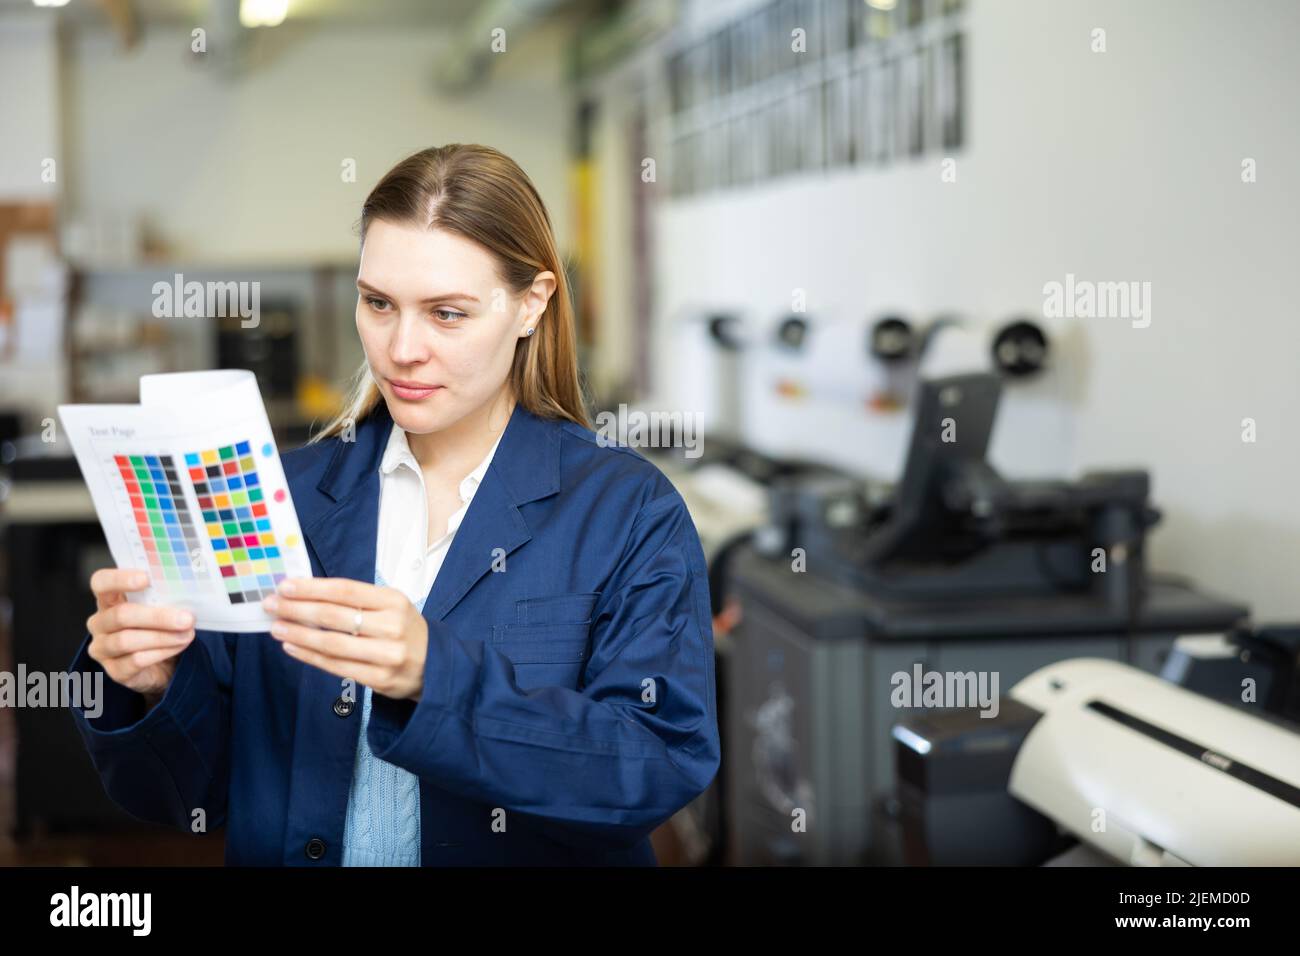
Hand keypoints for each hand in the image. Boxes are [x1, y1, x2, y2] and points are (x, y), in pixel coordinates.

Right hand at [86, 568, 195, 701]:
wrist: (164, 664)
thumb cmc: (160, 627)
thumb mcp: (162, 608)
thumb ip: (166, 598)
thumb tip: (188, 591)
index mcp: (109, 600)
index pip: (101, 582)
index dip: (119, 579)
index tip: (146, 578)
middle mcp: (100, 623)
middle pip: (121, 615)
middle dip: (157, 617)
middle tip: (186, 619)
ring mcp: (102, 649)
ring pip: (127, 640)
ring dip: (162, 637)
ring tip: (187, 634)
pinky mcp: (114, 671)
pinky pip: (136, 660)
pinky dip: (161, 652)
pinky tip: (178, 647)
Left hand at [261, 577, 428, 700]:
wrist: (435, 666)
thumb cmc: (404, 630)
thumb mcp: (390, 606)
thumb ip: (355, 600)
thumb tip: (305, 594)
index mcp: (394, 601)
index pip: (345, 591)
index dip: (311, 588)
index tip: (285, 586)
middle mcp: (392, 627)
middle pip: (334, 616)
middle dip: (297, 609)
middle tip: (272, 605)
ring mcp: (387, 655)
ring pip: (332, 643)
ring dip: (298, 635)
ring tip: (277, 627)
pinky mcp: (380, 679)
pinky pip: (336, 667)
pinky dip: (310, 656)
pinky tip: (292, 648)